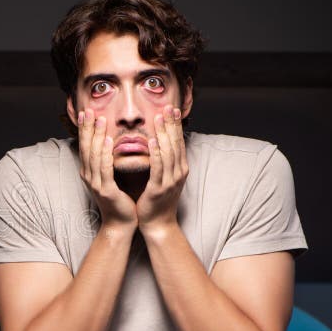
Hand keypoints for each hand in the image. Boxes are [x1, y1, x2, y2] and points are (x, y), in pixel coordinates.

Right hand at [78, 108, 137, 229]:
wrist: (121, 223)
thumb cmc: (120, 200)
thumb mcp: (111, 177)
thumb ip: (108, 161)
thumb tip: (112, 142)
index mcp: (90, 172)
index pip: (85, 146)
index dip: (85, 129)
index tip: (86, 112)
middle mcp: (89, 176)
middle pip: (86, 148)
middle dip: (87, 128)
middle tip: (88, 110)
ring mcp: (96, 184)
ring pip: (94, 155)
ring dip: (97, 136)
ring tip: (99, 119)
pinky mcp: (106, 190)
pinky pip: (105, 168)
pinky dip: (106, 154)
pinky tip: (109, 141)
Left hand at [137, 104, 187, 235]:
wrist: (157, 224)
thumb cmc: (156, 200)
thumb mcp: (162, 177)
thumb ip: (161, 161)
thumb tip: (156, 143)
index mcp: (179, 168)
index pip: (178, 142)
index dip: (175, 125)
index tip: (170, 108)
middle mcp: (178, 172)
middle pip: (176, 143)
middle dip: (171, 124)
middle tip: (167, 106)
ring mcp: (171, 181)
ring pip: (168, 153)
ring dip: (163, 134)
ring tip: (158, 118)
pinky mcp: (160, 189)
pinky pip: (158, 168)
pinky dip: (156, 154)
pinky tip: (151, 142)